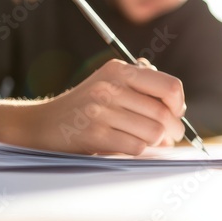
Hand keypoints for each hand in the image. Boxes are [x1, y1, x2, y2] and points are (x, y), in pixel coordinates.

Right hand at [0, 59, 186, 154]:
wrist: (43, 124)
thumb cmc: (85, 105)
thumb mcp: (110, 82)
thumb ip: (142, 83)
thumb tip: (177, 105)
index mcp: (119, 70)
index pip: (169, 86)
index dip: (178, 103)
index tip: (176, 112)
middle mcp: (110, 87)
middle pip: (163, 113)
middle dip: (173, 129)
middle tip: (170, 135)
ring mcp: (101, 111)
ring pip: (153, 132)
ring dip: (158, 142)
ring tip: (152, 141)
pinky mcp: (95, 135)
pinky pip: (136, 147)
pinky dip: (139, 150)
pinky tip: (131, 146)